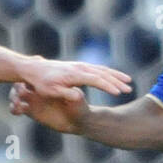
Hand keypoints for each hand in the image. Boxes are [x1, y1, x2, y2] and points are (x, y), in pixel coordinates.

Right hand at [9, 82, 92, 135]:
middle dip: (17, 86)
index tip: (27, 79)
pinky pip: (17, 109)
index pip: (34, 76)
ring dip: (13, 97)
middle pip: (20, 83)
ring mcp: (33, 100)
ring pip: (15, 95)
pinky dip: (14, 108)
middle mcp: (39, 89)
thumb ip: (72, 94)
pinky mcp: (30, 112)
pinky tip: (19, 110)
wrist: (77, 122)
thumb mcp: (77, 99)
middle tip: (21, 91)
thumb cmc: (79, 107)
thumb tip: (73, 92)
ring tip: (18, 103)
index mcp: (48, 83)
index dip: (27, 76)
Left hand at [16, 57, 130, 102]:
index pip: (95, 80)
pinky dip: (108, 72)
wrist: (34, 69)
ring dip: (116, 75)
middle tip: (128, 89)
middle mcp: (80, 68)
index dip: (108, 86)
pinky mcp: (79, 66)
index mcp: (74, 75)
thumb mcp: (51, 91)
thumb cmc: (42, 83)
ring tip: (128, 82)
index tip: (118, 93)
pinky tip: (114, 77)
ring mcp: (80, 66)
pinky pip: (97, 68)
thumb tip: (79, 95)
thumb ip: (66, 94)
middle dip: (117, 81)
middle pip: (103, 73)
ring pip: (102, 70)